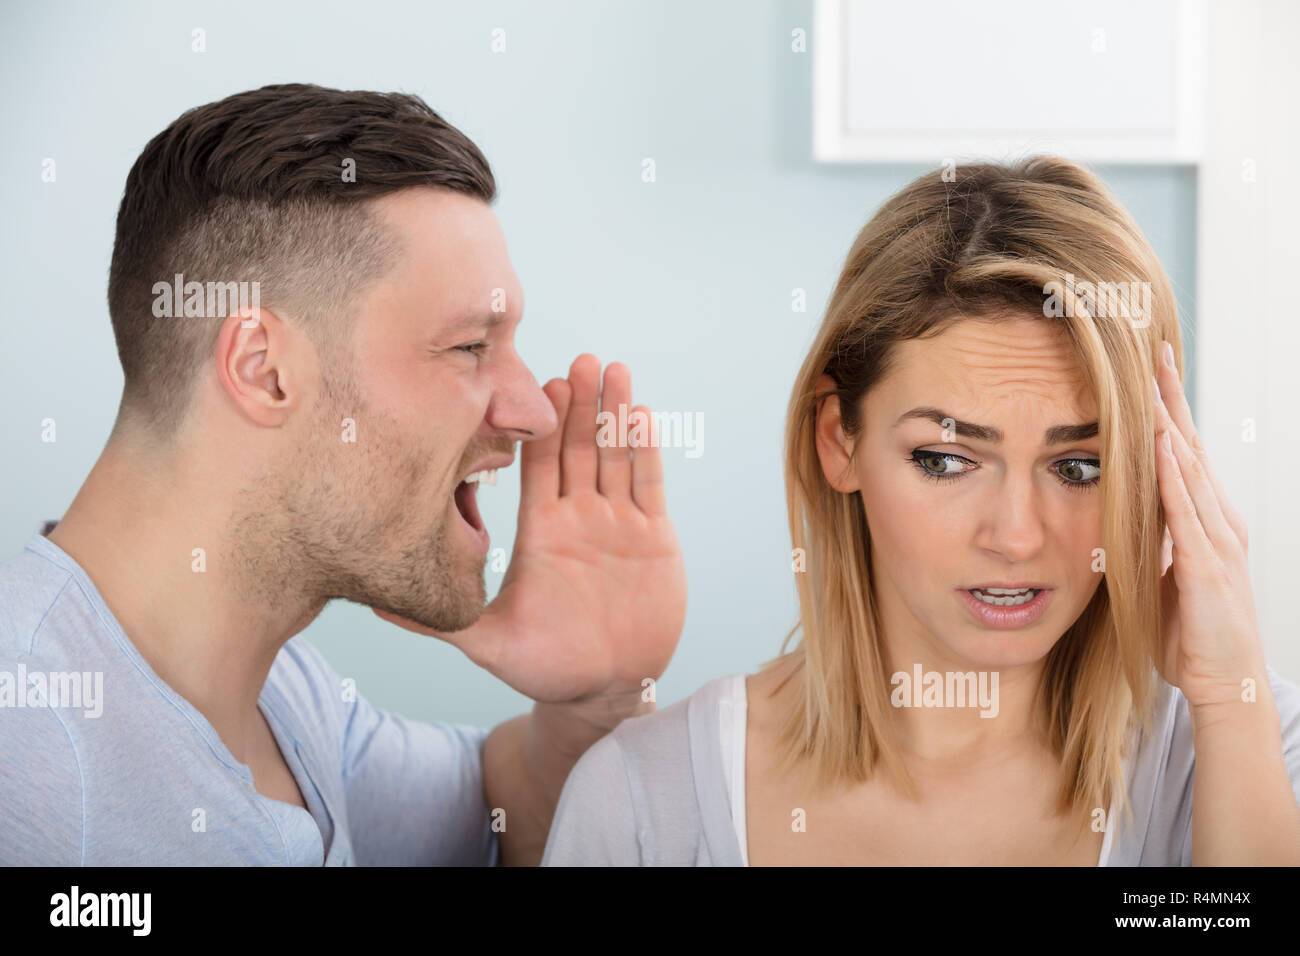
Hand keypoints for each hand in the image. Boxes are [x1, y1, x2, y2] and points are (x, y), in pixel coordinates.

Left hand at [375, 354, 685, 712]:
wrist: (603, 690)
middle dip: (578, 404)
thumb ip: (437, 617)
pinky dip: (646, 450)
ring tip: (611, 370)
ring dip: (613, 412)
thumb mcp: (486, 639)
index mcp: (541, 530)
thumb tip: (372, 603)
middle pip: (577, 447)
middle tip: (577, 360)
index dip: (536, 426)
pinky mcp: (654, 536)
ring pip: (615, 455)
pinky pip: (649, 484)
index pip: (536, 465)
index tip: (534, 385)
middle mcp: (578, 516)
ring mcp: (617, 523)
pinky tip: (641, 414)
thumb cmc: (545, 665)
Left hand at [1151, 340, 1265, 711]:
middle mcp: (1218, 521)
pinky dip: (1175, 478)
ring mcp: (1218, 541)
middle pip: (1190, 447)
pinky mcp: (1209, 567)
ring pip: (1191, 470)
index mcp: (1205, 520)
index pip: (1181, 453)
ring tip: (1152, 383)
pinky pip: (1188, 514)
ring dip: (1170, 426)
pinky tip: (1161, 448)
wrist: (1225, 684)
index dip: (1165, 412)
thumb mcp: (1159, 575)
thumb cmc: (1190, 633)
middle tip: (1154, 351)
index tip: (1147, 370)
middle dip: (1171, 400)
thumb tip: (1117, 516)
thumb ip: (1144, 542)